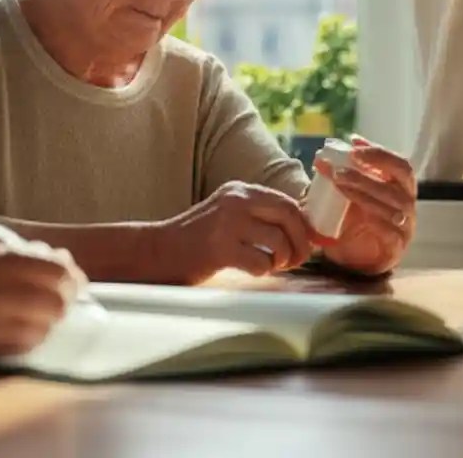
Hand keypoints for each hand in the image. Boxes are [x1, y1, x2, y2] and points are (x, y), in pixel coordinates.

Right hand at [0, 244, 82, 359]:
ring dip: (50, 319)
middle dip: (65, 298)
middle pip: (51, 299)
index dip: (68, 275)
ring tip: (49, 314)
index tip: (74, 276)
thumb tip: (49, 259)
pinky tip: (29, 331)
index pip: (48, 270)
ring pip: (39, 326)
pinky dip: (31, 337)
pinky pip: (17, 346)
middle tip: (68, 297)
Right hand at [149, 181, 315, 283]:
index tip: (304, 243)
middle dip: (300, 242)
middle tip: (295, 260)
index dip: (303, 225)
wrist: (158, 251)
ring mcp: (227, 223)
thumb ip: (258, 215)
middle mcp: (235, 201)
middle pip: (289, 216)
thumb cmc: (197, 238)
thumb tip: (301, 230)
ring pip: (278, 241)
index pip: (287, 202)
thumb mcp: (227, 214)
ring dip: (281, 260)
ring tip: (270, 266)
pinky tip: (250, 270)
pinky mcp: (220, 249)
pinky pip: (261, 262)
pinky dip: (262, 271)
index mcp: (239, 190)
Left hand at [317, 135, 416, 274]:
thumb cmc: (351, 223)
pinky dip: (371, 219)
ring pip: (393, 203)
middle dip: (374, 165)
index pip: (400, 164)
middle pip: (402, 177)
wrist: (352, 261)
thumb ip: (341, 179)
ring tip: (338, 180)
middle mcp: (407, 205)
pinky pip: (389, 230)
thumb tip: (322, 157)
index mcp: (399, 189)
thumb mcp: (346, 197)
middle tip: (344, 161)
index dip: (379, 152)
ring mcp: (406, 226)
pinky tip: (355, 214)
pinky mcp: (396, 247)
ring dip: (364, 189)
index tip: (353, 142)